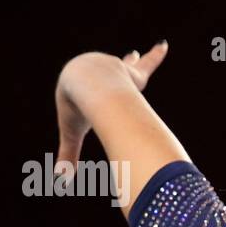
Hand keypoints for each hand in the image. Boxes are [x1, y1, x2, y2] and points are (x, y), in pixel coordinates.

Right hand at [54, 41, 168, 179]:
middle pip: (108, 74)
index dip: (93, 96)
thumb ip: (69, 156)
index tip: (91, 95)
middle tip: (118, 61)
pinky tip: (165, 45)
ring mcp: (119, 74)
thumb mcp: (72, 132)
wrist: (83, 84)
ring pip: (127, 67)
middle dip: (112, 67)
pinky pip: (148, 62)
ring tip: (134, 53)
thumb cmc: (76, 107)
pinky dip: (156, 55)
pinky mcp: (135, 75)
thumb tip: (60, 181)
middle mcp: (103, 79)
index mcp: (87, 91)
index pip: (91, 95)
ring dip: (129, 62)